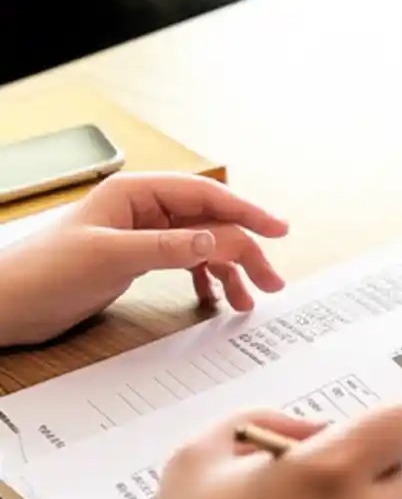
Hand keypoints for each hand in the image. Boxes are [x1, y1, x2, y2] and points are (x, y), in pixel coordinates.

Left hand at [0, 172, 287, 346]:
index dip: (246, 212)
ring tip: (250, 298)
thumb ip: (165, 247)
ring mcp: (143, 235)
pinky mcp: (138, 259)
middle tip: (272, 278)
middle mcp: (144, 209)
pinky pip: (186, 263)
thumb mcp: (109, 256)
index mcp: (137, 193)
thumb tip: (216, 239)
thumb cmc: (43, 272)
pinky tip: (216, 299)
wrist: (8, 305)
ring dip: (230, 270)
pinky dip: (206, 280)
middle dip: (245, 250)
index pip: (205, 196)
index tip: (277, 229)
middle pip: (211, 222)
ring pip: (203, 245)